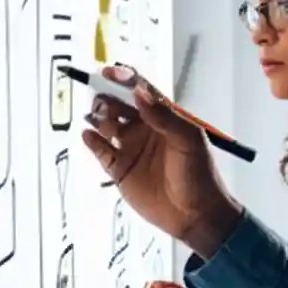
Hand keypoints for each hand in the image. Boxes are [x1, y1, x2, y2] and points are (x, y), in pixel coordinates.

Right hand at [81, 66, 240, 254]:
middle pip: (118, 104)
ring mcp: (130, 147)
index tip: (109, 72)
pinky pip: (100, 150)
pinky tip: (89, 135)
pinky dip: (91, 140)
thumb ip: (163, 116)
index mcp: (163, 117)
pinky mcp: (119, 169)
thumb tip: (139, 92)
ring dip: (99, 116)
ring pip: (106, 124)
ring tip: (101, 120)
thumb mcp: (188, 140)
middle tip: (102, 99)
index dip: (125, 79)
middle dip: (107, 97)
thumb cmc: (198, 174)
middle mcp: (144, 128)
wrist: (195, 214)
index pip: (141, 91)